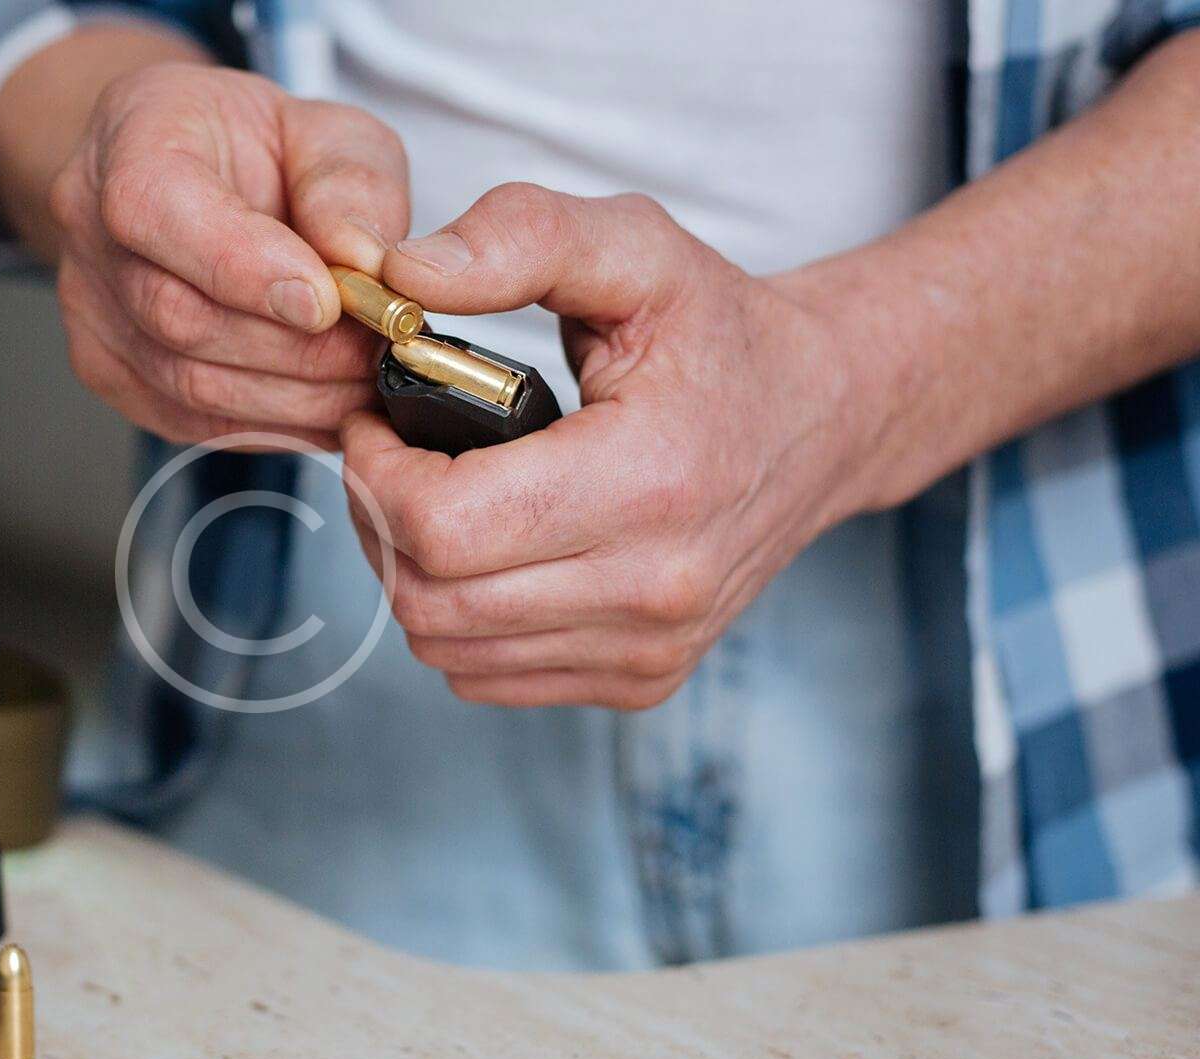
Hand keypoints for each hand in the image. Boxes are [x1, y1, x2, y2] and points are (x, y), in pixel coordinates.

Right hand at [46, 63, 409, 449]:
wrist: (190, 174)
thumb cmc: (255, 147)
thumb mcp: (325, 129)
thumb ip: (349, 185)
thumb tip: (367, 266)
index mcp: (130, 146)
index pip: (155, 211)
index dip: (242, 266)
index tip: (327, 300)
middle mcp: (90, 233)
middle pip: (180, 317)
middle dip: (297, 349)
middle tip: (377, 351)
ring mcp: (92, 314)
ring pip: (190, 385)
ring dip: (295, 397)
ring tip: (363, 380)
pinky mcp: (111, 375)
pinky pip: (195, 423)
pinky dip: (275, 425)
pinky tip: (324, 405)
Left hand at [341, 184, 884, 707]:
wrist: (825, 418)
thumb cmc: (721, 331)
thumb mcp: (636, 247)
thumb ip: (518, 237)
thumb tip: (402, 273)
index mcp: (648, 480)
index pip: (442, 526)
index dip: (375, 472)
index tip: (373, 420)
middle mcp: (655, 586)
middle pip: (429, 598)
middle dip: (378, 520)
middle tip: (388, 456)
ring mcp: (649, 648)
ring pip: (445, 645)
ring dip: (409, 572)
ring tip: (432, 495)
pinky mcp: (641, 679)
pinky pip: (485, 674)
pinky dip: (457, 618)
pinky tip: (481, 550)